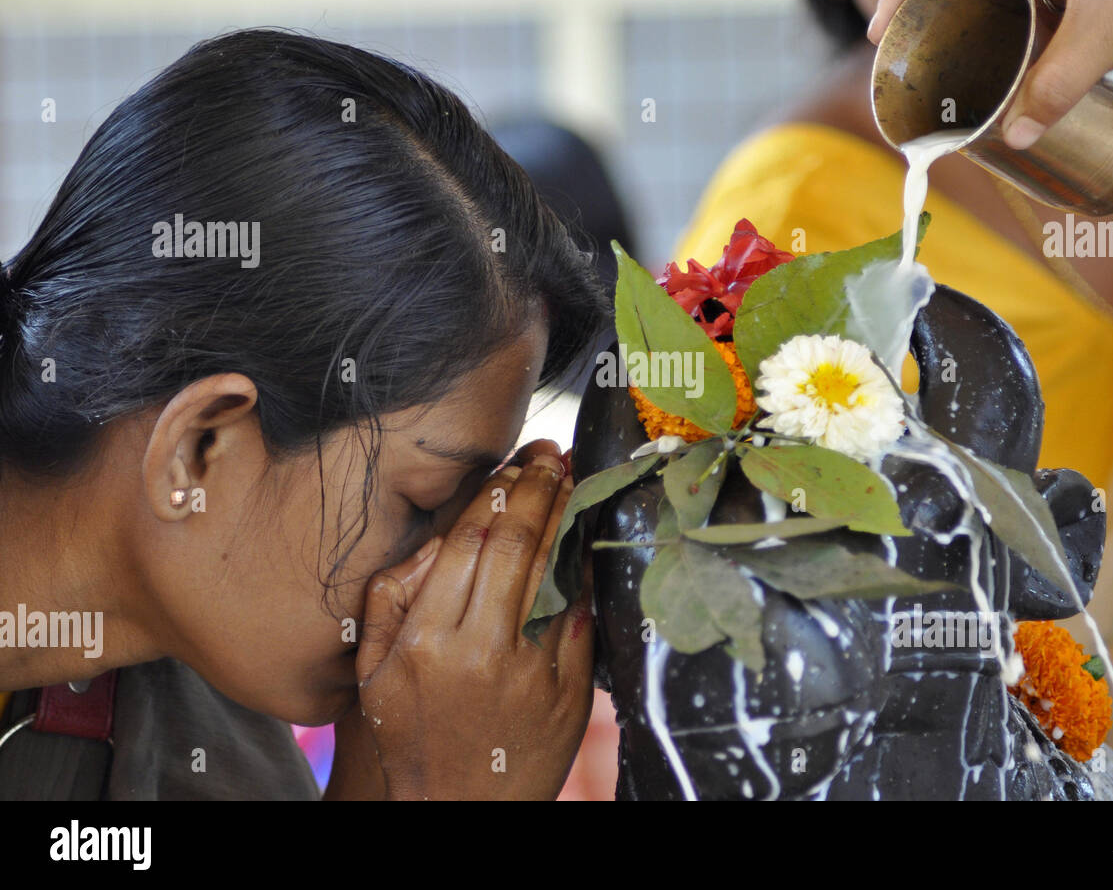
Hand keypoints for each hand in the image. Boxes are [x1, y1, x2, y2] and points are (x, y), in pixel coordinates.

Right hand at [353, 446, 593, 799]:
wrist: (445, 814)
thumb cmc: (402, 738)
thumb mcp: (370, 671)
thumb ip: (389, 599)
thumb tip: (434, 540)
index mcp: (426, 642)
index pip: (466, 543)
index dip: (492, 495)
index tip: (507, 466)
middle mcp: (480, 654)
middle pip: (516, 546)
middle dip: (536, 488)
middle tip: (548, 454)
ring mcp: (531, 675)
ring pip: (556, 574)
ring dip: (567, 518)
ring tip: (571, 479)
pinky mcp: (569, 697)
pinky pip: (582, 618)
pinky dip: (587, 572)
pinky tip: (587, 539)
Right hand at [867, 0, 1112, 149]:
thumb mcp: (1107, 30)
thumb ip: (1056, 84)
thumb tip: (1017, 137)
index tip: (882, 29)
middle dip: (937, 9)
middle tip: (915, 51)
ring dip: (976, 22)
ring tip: (951, 62)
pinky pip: (1039, 3)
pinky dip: (1017, 30)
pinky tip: (1007, 59)